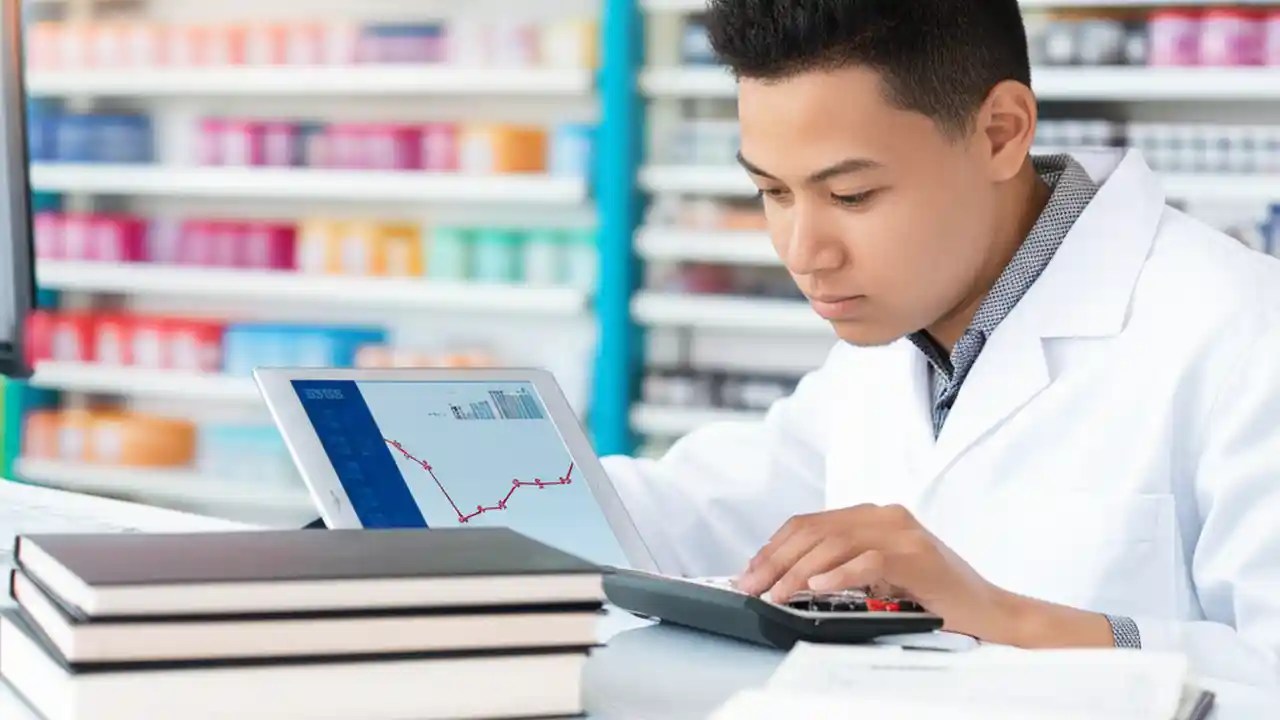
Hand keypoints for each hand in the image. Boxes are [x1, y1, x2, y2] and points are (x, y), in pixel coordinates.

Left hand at [735, 504, 1115, 647]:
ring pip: (835, 544)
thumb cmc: (932, 599)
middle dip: (775, 560)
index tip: (748, 573)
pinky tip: (816, 587)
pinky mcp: (918, 556)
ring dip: (797, 571)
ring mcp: (903, 533)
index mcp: (872, 516)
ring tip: (776, 593)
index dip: (773, 547)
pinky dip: (838, 574)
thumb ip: (838, 567)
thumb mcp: (876, 578)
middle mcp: (885, 516)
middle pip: (815, 531)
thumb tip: (784, 580)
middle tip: (750, 586)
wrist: (989, 614)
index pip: (808, 523)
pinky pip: (868, 561)